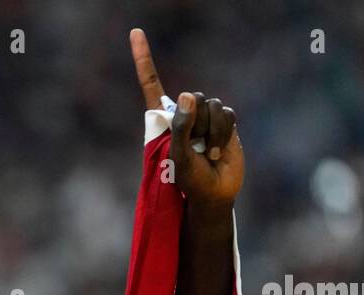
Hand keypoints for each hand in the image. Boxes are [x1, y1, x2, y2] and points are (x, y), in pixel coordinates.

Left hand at [130, 28, 243, 209]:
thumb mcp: (178, 155)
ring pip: (213, 105)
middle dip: (197, 123)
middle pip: (194, 98)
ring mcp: (205, 117)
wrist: (214, 193)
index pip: (151, 83)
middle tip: (195, 148)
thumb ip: (181, 125)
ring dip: (212, 132)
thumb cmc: (189, 180)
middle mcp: (185, 112)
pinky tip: (218, 151)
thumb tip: (190, 94)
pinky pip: (227, 113)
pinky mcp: (225, 122)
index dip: (144, 59)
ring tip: (207, 153)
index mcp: (164, 118)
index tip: (135, 32)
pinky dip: (223, 133)